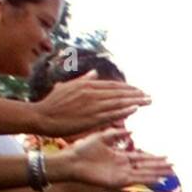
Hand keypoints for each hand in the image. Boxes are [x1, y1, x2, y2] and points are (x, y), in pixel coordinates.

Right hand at [34, 71, 151, 136]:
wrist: (41, 116)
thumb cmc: (53, 104)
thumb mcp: (67, 87)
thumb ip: (83, 81)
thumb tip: (95, 73)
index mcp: (86, 85)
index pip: (112, 86)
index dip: (127, 88)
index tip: (139, 90)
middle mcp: (91, 93)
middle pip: (118, 93)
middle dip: (135, 94)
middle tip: (149, 96)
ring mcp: (92, 105)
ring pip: (118, 102)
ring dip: (134, 101)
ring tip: (148, 102)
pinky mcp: (91, 118)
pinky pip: (112, 114)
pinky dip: (124, 110)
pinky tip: (135, 109)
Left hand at [65, 130, 170, 189]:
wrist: (71, 162)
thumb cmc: (81, 150)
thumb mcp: (101, 137)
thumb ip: (116, 134)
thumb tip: (132, 130)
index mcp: (118, 156)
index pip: (140, 157)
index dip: (153, 157)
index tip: (166, 156)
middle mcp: (122, 166)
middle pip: (145, 166)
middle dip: (159, 166)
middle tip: (174, 166)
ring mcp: (120, 174)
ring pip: (143, 174)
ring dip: (157, 173)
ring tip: (170, 173)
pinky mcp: (117, 181)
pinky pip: (136, 180)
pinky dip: (147, 179)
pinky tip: (157, 178)